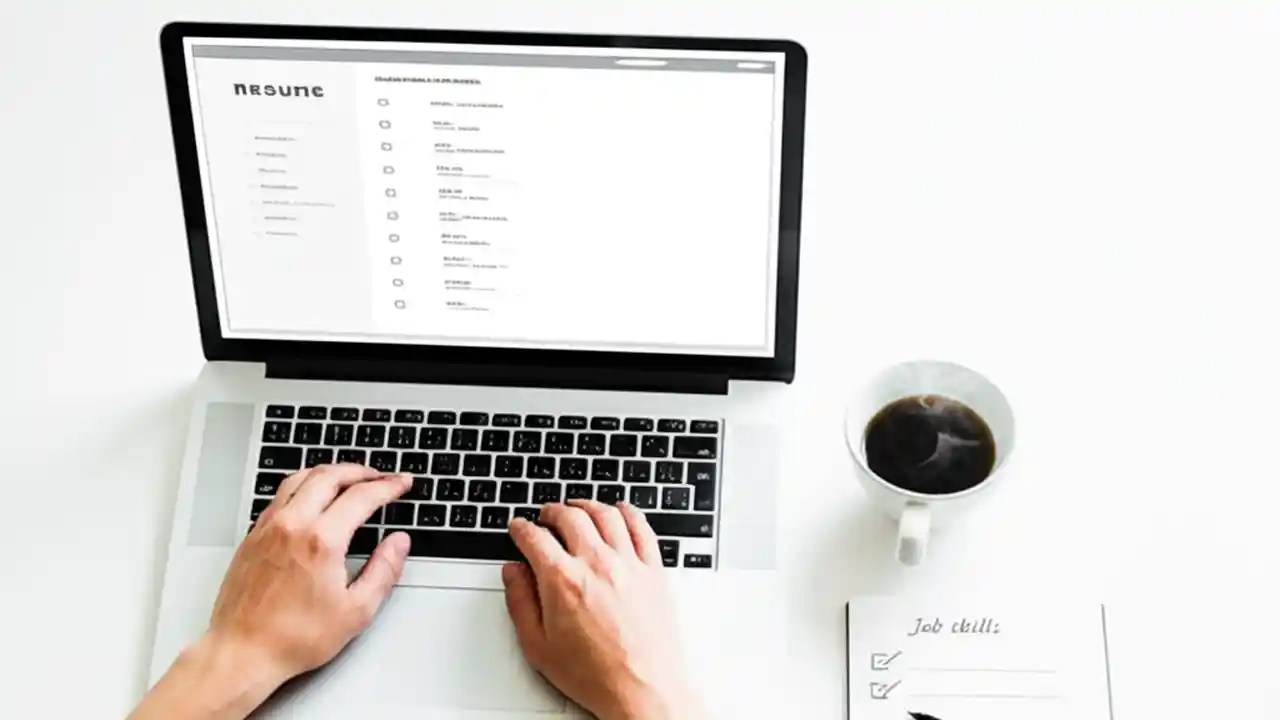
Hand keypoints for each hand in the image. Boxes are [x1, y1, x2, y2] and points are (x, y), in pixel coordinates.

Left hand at [131, 464, 412, 719]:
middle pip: (329, 476)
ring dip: (329, 472)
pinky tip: (310, 497)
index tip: (401, 484)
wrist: (243, 653)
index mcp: (321, 541)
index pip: (362, 496)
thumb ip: (383, 571)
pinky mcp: (252, 537)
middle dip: (360, 471)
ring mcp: (267, 529)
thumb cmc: (293, 639)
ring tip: (347, 478)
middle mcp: (292, 526)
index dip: (388, 485)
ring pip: (300, 479)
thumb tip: (398, 544)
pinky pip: (279, 496)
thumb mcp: (356, 611)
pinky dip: (302, 486)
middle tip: (379, 476)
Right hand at [503, 501, 704, 719]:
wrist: (641, 690)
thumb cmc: (595, 675)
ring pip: (606, 514)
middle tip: (545, 515)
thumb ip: (520, 602)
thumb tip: (513, 573)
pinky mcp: (653, 571)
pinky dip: (629, 513)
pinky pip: (642, 528)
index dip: (521, 528)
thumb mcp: (538, 646)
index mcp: (563, 581)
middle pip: (571, 516)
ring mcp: (629, 564)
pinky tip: (621, 510)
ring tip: (578, 508)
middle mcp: (596, 564)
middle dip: (552, 511)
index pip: (534, 538)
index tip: (519, 528)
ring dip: (587, 505)